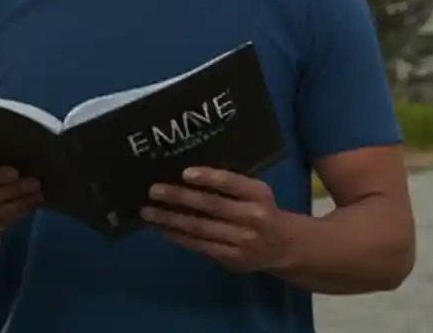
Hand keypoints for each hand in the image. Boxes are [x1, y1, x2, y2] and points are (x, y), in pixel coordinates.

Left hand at [143, 167, 295, 273]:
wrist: (283, 246)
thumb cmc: (262, 210)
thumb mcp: (256, 193)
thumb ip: (231, 186)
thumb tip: (185, 176)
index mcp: (259, 194)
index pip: (233, 183)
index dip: (209, 177)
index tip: (185, 172)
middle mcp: (252, 216)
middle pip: (211, 205)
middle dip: (180, 197)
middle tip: (154, 190)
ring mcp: (241, 240)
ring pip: (200, 228)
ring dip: (171, 219)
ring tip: (148, 212)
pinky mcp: (231, 258)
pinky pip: (200, 246)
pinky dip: (179, 237)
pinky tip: (163, 229)